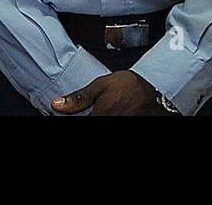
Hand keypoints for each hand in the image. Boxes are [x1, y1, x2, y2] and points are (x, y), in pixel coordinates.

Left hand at [52, 71, 167, 115]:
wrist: (154, 88)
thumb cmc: (128, 85)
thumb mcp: (101, 85)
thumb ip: (78, 98)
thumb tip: (56, 105)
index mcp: (99, 117)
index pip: (76, 122)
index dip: (72, 117)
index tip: (70, 113)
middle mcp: (108, 124)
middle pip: (90, 122)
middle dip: (86, 115)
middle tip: (94, 108)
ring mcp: (119, 125)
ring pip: (100, 124)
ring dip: (97, 116)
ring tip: (105, 108)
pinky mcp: (126, 125)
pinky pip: (112, 123)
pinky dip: (109, 117)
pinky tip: (111, 111)